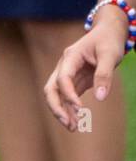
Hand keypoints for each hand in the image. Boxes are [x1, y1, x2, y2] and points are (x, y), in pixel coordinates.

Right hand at [45, 6, 127, 129]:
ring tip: (73, 128)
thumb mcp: (110, 55)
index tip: (81, 108)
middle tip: (69, 123)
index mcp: (70, 57)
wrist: (107, 32)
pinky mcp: (75, 81)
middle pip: (51, 88)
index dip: (69, 94)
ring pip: (56, 95)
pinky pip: (67, 97)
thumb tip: (100, 98)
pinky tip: (77, 122)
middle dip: (56, 107)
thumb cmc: (108, 41)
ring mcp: (67, 74)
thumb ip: (104, 75)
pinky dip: (70, 109)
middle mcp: (64, 67)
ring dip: (62, 111)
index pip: (63, 78)